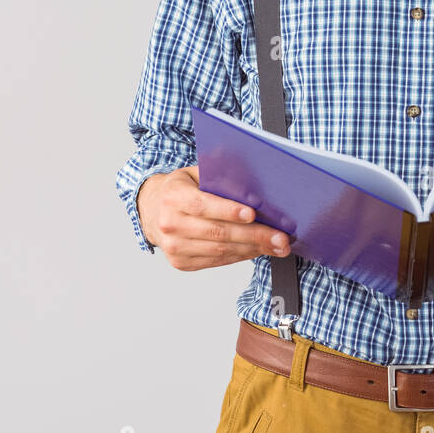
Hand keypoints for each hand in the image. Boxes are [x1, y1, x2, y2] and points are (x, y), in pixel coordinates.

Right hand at [136, 164, 291, 270]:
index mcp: (173, 197)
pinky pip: (217, 261)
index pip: (203, 205)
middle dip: (253, 235)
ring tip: (276, 246)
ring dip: (252, 249)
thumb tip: (249, 175)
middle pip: (217, 232)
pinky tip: (258, 250)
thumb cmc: (182, 189)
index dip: (228, 211)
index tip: (252, 214)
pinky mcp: (181, 262)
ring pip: (220, 250)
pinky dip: (241, 256)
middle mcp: (170, 224)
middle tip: (280, 238)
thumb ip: (218, 171)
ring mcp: (175, 246)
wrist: (153, 210)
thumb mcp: (195, 172)